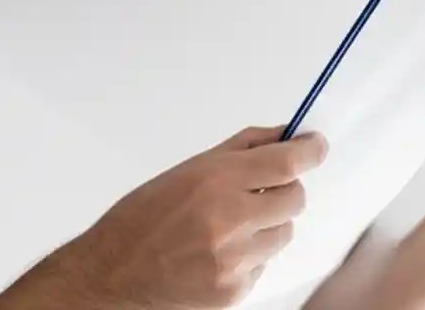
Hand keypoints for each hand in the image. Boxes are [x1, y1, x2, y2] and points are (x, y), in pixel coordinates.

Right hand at [15, 127, 327, 308]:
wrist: (108, 277)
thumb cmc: (141, 220)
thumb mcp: (189, 170)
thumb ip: (244, 149)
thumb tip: (288, 134)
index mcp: (216, 181)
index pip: (288, 161)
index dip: (311, 150)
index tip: (316, 145)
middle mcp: (228, 219)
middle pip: (296, 197)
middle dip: (284, 190)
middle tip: (258, 192)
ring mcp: (233, 259)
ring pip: (285, 233)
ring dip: (268, 226)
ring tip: (229, 227)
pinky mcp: (234, 290)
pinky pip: (265, 264)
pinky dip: (251, 256)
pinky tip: (217, 253)